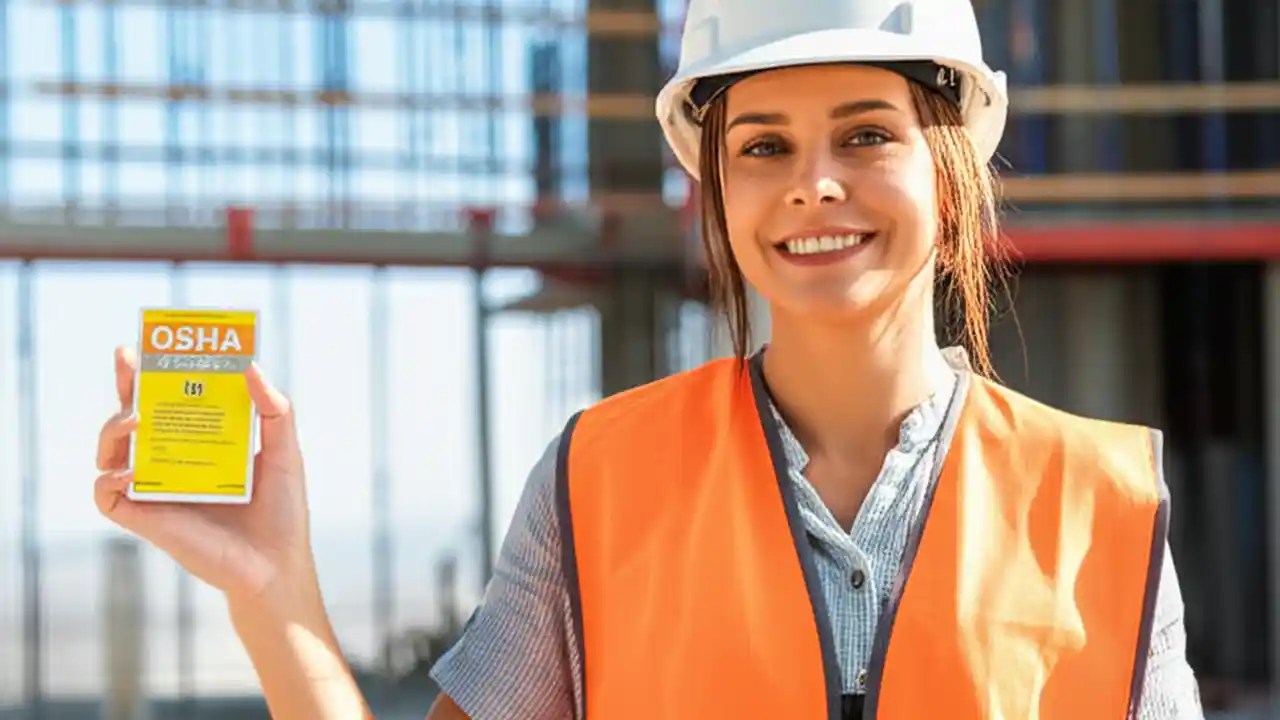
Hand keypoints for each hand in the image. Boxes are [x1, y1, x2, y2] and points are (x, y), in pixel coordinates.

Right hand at [95, 346, 315, 605]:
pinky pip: (107, 495)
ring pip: (110, 451)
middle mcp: (172, 462)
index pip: (168, 400)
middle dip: (124, 385)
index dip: (150, 374)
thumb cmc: (281, 509)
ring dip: (112, 427)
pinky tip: (131, 471)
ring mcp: (155, 489)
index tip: (142, 348)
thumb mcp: (283, 449)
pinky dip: (108, 478)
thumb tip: (249, 365)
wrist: (276, 563)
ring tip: (136, 417)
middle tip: (128, 362)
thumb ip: (273, 409)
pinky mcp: (145, 519)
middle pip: (133, 416)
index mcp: (201, 443)